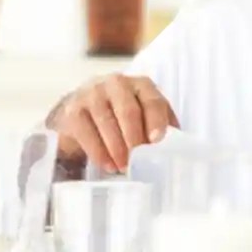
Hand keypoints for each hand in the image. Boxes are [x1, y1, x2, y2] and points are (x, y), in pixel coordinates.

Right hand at [51, 74, 177, 173]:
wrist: (81, 110)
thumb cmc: (121, 114)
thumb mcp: (144, 113)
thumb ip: (160, 123)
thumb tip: (178, 142)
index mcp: (141, 84)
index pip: (152, 101)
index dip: (156, 120)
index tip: (156, 140)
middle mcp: (117, 84)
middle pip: (129, 111)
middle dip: (134, 138)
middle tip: (137, 161)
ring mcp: (93, 94)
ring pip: (107, 123)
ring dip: (117, 149)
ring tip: (124, 167)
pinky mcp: (74, 110)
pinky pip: (87, 133)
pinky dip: (99, 152)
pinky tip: (108, 165)